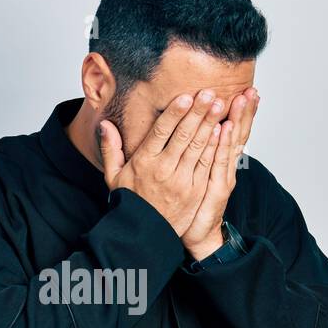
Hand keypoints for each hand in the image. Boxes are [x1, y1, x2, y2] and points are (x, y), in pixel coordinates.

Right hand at [98, 90, 226, 235]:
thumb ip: (111, 148)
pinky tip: (222, 130)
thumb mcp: (113, 176)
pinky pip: (207, 164)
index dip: (175, 113)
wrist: (145, 234)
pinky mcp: (196, 190)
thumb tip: (105, 124)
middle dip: (198, 112)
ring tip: (220, 105)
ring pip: (199, 147)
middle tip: (210, 93)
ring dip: (210, 124)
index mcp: (144, 162)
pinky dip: (215, 146)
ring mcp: (182, 181)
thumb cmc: (130, 202)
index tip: (185, 97)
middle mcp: (164, 170)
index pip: (161, 132)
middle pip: (184, 136)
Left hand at [181, 87, 258, 260]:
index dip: (241, 112)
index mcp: (221, 161)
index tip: (246, 91)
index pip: (233, 131)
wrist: (196, 236)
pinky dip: (223, 145)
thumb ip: (196, 152)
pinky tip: (224, 128)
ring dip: (237, 120)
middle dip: (244, 110)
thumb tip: (199, 131)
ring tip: (242, 99)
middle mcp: (226, 167)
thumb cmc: (192, 205)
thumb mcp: (195, 175)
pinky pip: (219, 162)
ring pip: (231, 144)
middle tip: (251, 89)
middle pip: (237, 133)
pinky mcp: (216, 188)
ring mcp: (223, 177)